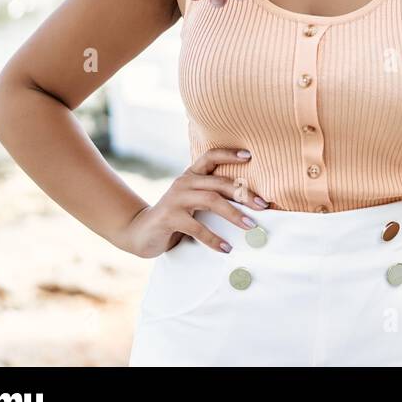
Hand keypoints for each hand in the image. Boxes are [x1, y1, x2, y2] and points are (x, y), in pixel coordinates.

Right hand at [120, 148, 269, 256]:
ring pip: (211, 200)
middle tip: (262, 205)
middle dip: (244, 193)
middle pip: (219, 182)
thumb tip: (249, 203)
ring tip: (250, 225)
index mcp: (191, 176)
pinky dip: (213, 239)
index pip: (210, 156)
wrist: (140, 232)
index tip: (250, 156)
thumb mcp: (192, 201)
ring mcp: (175, 199)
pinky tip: (226, 247)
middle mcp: (184, 183)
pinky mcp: (169, 217)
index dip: (229, 154)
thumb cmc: (174, 216)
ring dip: (234, 214)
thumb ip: (211, 196)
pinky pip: (197, 228)